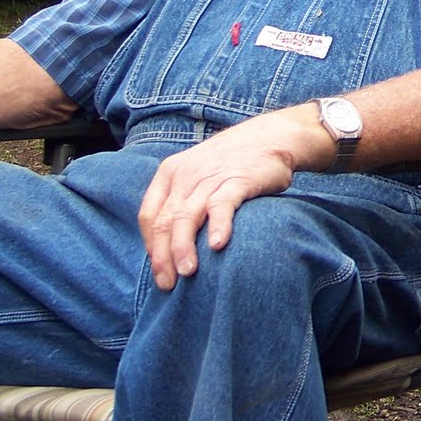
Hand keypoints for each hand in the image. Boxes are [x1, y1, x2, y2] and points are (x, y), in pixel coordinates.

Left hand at [137, 111, 310, 289]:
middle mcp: (186, 175)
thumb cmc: (232, 162)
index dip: (150, 246)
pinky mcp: (237, 180)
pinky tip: (218, 245)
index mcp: (170, 173)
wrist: (270, 137)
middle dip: (163, 255)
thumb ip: (182, 201)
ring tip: (188, 272)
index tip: (159, 270)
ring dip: (184, 247)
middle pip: (165, 221)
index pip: (149, 215)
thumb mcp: (198, 174)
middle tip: (168, 284)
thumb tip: (169, 244)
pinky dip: (218, 226)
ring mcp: (210, 177)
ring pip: (187, 217)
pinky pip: (222, 205)